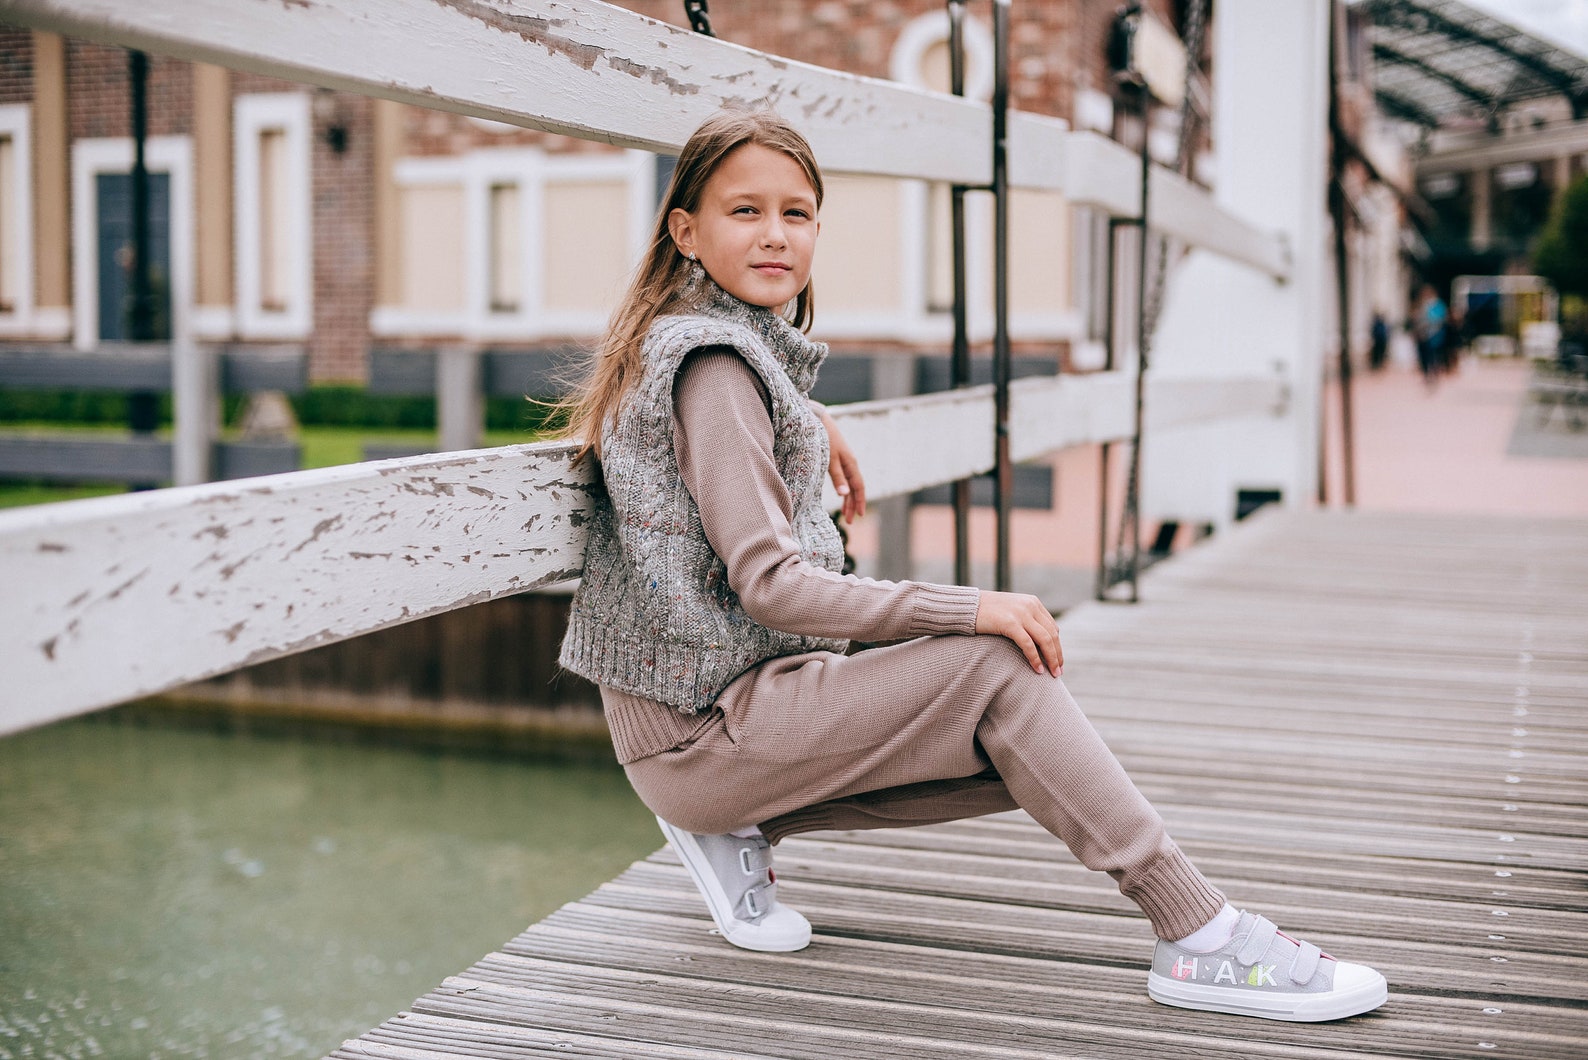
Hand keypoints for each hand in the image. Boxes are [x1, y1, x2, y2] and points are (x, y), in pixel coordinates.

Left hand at [813, 403, 865, 523]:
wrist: (819, 419)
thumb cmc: (824, 438)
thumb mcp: (830, 459)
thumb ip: (837, 477)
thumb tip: (844, 494)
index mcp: (851, 464)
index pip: (859, 487)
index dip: (860, 502)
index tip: (859, 516)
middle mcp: (850, 463)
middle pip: (855, 488)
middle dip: (854, 505)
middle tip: (851, 521)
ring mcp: (845, 461)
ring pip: (850, 484)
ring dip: (849, 499)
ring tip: (846, 514)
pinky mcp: (838, 459)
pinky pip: (845, 478)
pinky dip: (845, 489)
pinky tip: (842, 495)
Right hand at [975, 591, 1062, 676]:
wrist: (966, 606)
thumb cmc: (986, 613)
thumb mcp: (1011, 612)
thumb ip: (1025, 620)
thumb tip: (1037, 641)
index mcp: (1033, 602)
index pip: (1052, 627)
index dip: (1057, 646)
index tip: (1056, 661)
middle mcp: (1030, 606)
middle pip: (1052, 634)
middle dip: (1057, 655)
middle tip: (1058, 672)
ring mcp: (1020, 613)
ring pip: (1044, 640)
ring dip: (1051, 659)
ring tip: (1053, 674)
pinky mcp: (1010, 623)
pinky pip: (1028, 644)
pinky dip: (1035, 658)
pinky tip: (1037, 670)